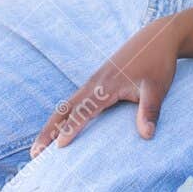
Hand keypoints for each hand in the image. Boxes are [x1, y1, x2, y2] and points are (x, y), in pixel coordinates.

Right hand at [31, 16, 182, 155]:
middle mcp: (94, 83)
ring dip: (52, 124)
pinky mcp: (98, 81)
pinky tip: (61, 127)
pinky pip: (75, 100)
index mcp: (106, 86)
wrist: (158, 37)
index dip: (71, 128)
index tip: (59, 147)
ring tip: (40, 147)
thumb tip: (147, 135)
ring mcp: (94, 81)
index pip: (83, 110)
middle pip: (64, 109)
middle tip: (34, 154)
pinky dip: (63, 115)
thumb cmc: (158, 63)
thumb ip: (149, 111)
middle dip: (48, 131)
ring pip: (67, 105)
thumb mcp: (157, 88)